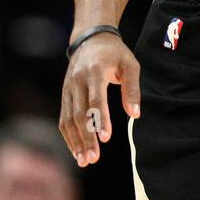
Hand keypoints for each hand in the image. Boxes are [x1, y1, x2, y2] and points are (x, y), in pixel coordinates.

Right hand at [58, 31, 140, 166]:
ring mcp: (68, 88)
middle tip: (93, 158)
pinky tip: (76, 150)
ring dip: (75, 141)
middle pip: (79, 113)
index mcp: (94, 72)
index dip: (100, 119)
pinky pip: (63, 118)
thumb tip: (135, 114)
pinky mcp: (65, 94)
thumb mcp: (130, 64)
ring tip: (85, 160)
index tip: (106, 138)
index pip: (96, 99)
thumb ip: (133, 88)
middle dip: (86, 137)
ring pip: (68, 118)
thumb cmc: (115, 53)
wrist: (90, 38)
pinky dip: (68, 135)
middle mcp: (77, 81)